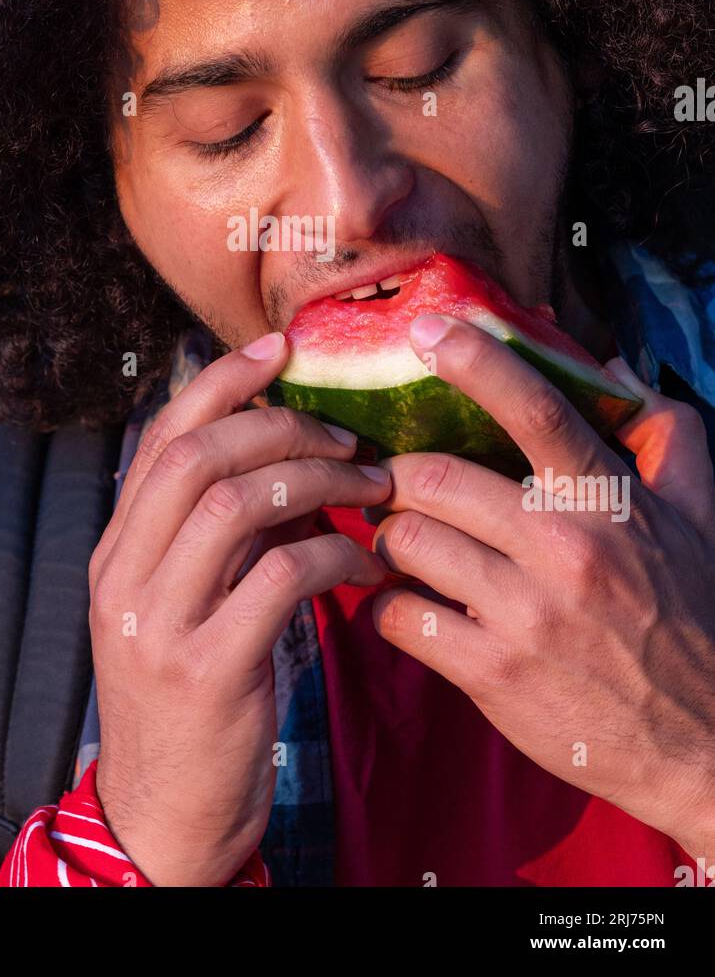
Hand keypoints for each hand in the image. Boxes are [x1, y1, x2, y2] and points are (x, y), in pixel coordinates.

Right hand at [89, 331, 388, 885]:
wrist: (165, 816)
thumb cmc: (192, 700)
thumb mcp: (188, 606)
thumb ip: (224, 535)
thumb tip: (292, 460)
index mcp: (116, 551)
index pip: (162, 437)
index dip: (223, 381)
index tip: (281, 348)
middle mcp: (122, 576)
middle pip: (197, 457)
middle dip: (281, 426)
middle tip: (347, 436)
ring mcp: (158, 623)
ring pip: (234, 505)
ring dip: (315, 481)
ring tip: (368, 486)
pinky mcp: (207, 670)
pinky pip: (279, 578)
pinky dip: (333, 553)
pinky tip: (366, 561)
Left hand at [368, 312, 714, 859]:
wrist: (702, 744)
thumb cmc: (691, 616)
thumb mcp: (700, 516)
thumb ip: (665, 433)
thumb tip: (611, 368)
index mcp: (608, 502)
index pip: (536, 410)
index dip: (474, 361)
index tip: (425, 329)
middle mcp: (563, 549)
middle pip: (435, 476)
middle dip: (397, 473)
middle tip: (390, 480)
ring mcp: (524, 614)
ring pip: (407, 541)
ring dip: (389, 536)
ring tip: (402, 543)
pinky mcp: (491, 673)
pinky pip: (401, 615)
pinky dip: (388, 603)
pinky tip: (408, 603)